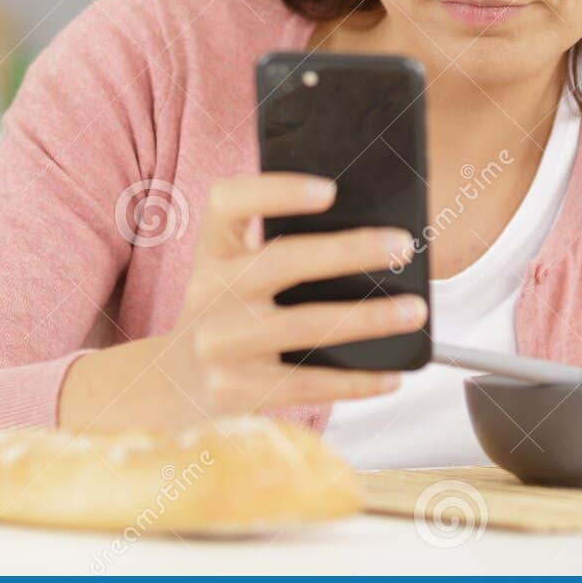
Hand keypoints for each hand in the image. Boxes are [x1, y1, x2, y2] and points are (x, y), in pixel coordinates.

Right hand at [61, 172, 425, 431]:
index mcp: (211, 254)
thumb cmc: (222, 320)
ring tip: (414, 310)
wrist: (168, 390)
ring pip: (304, 325)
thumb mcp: (226, 279)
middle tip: (401, 245)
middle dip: (349, 250)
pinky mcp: (235, 392)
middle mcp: (209, 293)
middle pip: (281, 260)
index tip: (330, 189)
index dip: (277, 190)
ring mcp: (220, 345)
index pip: (227, 202)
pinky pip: (308, 384)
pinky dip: (356, 380)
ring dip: (368, 318)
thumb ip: (273, 257)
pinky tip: (390, 374)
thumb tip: (370, 241)